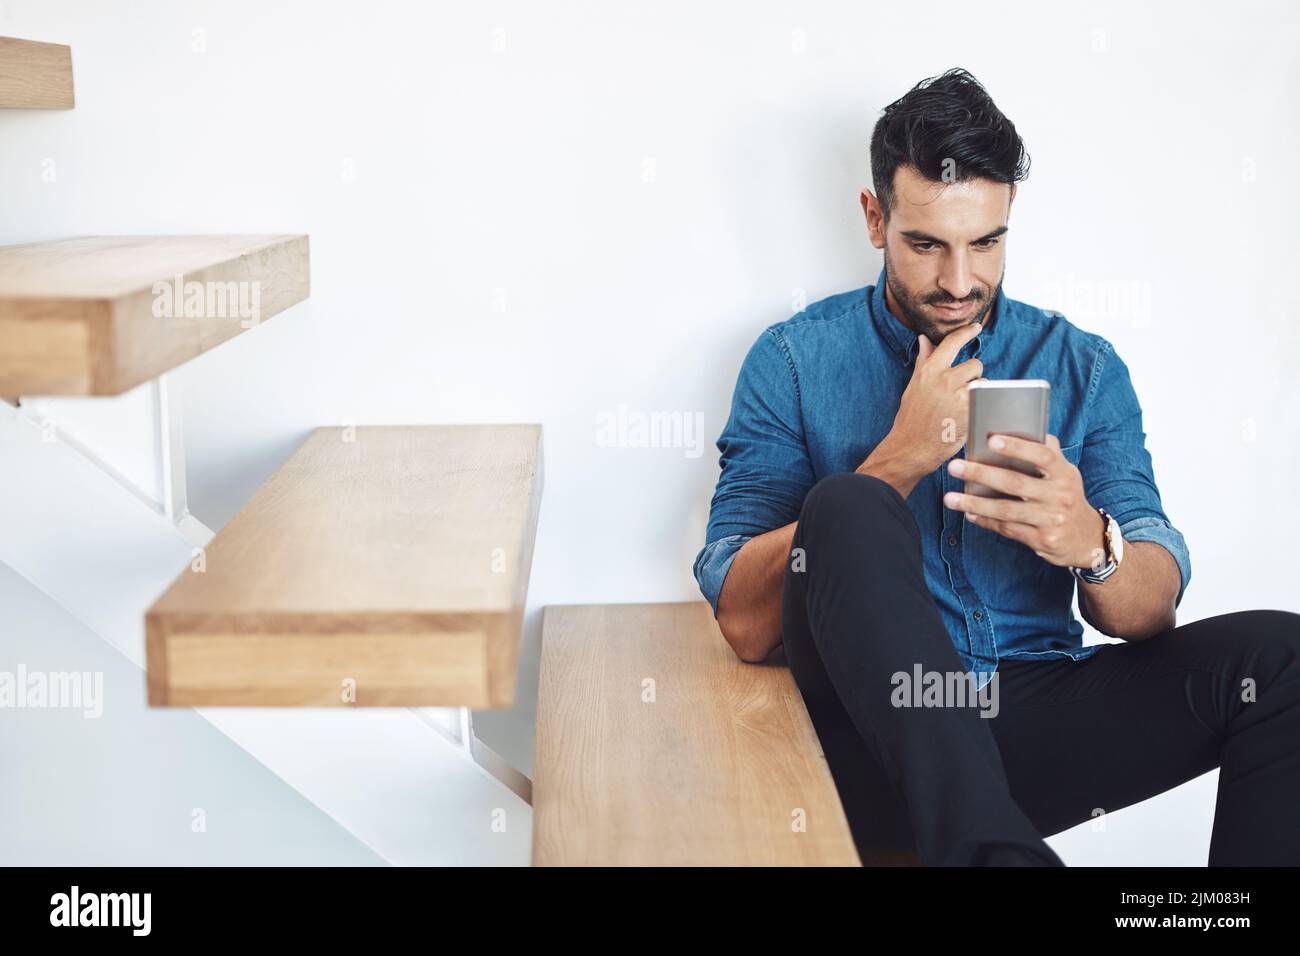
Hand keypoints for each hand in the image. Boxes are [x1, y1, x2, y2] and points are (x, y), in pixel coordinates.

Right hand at [880, 323, 984, 476]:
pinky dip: (983, 405)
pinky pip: (986, 400)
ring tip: (964, 405)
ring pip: (983, 383)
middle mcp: (945, 380)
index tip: (976, 327)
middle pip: (975, 365)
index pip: (952, 343)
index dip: (966, 332)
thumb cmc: (910, 418)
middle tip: (961, 391)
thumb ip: (923, 361)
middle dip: (973, 376)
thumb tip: (924, 339)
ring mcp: (959, 397)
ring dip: (979, 391)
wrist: (911, 448)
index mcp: (930, 371)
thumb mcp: (914, 386)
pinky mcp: (971, 413)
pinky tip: (970, 414)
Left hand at [942, 432, 1106, 569]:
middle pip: (1015, 483)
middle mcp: (1059, 496)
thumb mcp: (1066, 473)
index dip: (1016, 446)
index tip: (990, 439)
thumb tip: (1024, 426)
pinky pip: (1007, 529)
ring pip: (1006, 510)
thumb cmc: (1066, 496)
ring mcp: (1051, 519)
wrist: (1086, 538)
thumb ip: (1048, 452)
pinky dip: (985, 521)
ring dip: (975, 503)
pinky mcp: (1042, 539)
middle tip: (955, 466)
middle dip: (982, 474)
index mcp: (1064, 473)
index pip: (1041, 455)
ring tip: (950, 498)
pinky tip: (968, 513)